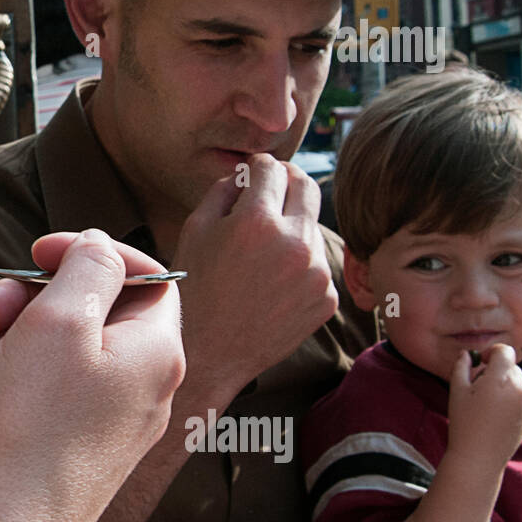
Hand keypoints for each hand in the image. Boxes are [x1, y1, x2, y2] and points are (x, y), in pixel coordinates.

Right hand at [0, 229, 183, 502]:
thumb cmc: (31, 431)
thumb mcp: (59, 321)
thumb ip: (88, 268)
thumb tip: (101, 247)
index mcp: (157, 352)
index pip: (145, 275)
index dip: (90, 253)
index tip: (38, 253)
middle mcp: (142, 389)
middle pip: (89, 313)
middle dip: (26, 304)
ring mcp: (107, 425)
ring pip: (54, 353)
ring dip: (4, 346)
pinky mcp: (71, 453)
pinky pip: (39, 396)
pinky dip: (3, 386)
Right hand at [170, 156, 336, 394]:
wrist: (208, 354)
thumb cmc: (193, 289)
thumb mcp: (195, 230)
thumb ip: (224, 189)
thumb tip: (248, 173)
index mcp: (257, 221)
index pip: (272, 168)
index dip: (258, 168)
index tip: (252, 176)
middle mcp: (295, 243)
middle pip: (306, 186)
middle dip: (286, 182)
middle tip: (270, 192)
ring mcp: (317, 272)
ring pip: (312, 226)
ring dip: (292, 227)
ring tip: (261, 253)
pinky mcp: (328, 297)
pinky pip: (318, 263)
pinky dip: (299, 264)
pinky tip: (272, 282)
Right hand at [446, 345, 521, 469]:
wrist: (479, 456)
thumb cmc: (464, 422)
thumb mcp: (456, 391)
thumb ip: (461, 367)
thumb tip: (466, 354)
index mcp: (500, 379)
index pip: (505, 351)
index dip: (491, 352)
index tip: (480, 362)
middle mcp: (517, 388)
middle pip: (511, 366)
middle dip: (496, 369)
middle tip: (477, 385)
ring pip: (516, 381)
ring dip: (502, 383)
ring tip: (484, 401)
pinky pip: (519, 396)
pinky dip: (508, 397)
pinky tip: (492, 413)